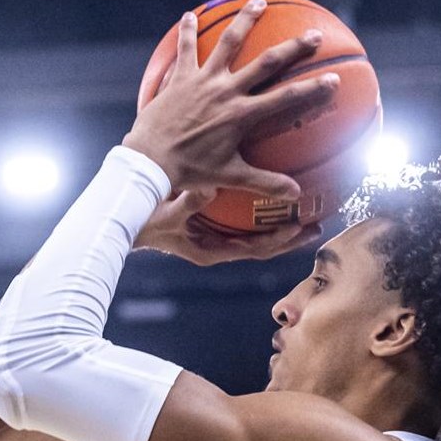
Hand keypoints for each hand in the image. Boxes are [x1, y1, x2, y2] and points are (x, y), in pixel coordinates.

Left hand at [123, 0, 338, 197]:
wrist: (150, 160)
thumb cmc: (190, 170)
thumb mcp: (230, 176)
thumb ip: (264, 182)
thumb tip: (295, 194)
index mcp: (241, 115)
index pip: (285, 98)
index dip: (312, 89)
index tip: (333, 78)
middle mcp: (226, 91)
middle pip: (266, 62)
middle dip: (293, 48)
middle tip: (314, 36)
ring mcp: (203, 81)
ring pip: (228, 43)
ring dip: (245, 21)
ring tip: (259, 2)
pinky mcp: (180, 77)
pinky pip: (186, 49)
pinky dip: (188, 31)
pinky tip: (190, 15)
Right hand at [136, 188, 322, 265]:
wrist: (124, 222)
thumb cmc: (142, 221)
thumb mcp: (165, 214)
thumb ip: (187, 204)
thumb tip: (210, 188)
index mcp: (211, 251)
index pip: (253, 250)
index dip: (277, 241)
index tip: (297, 228)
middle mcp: (219, 247)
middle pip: (263, 246)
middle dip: (290, 238)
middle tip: (317, 225)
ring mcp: (217, 238)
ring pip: (257, 236)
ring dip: (282, 227)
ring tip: (307, 214)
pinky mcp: (213, 226)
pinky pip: (245, 223)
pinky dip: (262, 214)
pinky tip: (275, 197)